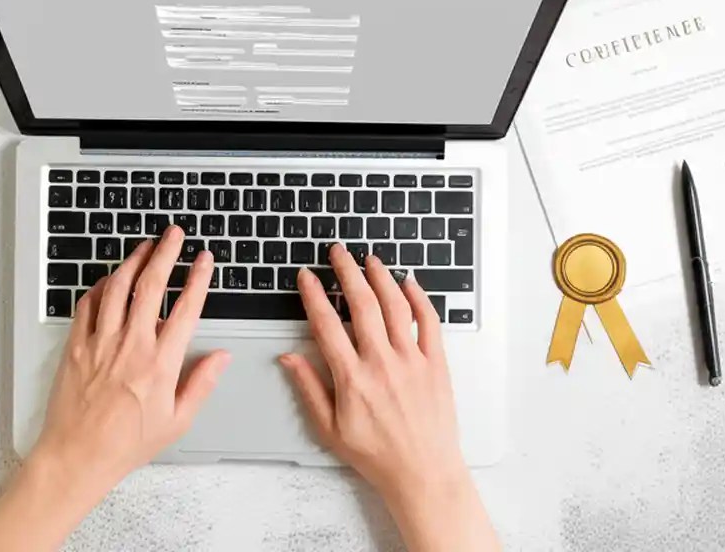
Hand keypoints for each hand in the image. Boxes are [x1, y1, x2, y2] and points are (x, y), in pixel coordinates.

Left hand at [0, 227, 227, 551]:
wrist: (77, 456)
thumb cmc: (126, 444)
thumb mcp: (177, 421)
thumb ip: (201, 384)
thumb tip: (221, 357)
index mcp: (160, 363)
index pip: (185, 308)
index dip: (198, 278)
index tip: (204, 260)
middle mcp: (130, 345)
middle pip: (150, 284)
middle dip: (166, 252)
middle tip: (174, 234)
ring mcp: (100, 342)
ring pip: (117, 286)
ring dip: (133, 261)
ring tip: (144, 247)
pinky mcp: (75, 346)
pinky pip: (87, 305)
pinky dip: (99, 287)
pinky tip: (108, 280)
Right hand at [280, 244, 497, 551]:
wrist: (422, 472)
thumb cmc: (376, 455)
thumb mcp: (329, 428)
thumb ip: (309, 388)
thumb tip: (288, 358)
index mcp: (352, 378)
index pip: (326, 324)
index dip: (314, 295)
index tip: (306, 276)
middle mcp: (382, 363)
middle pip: (362, 304)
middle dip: (346, 272)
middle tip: (337, 252)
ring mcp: (412, 360)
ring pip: (396, 305)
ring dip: (381, 277)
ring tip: (369, 259)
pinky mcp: (436, 363)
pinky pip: (429, 321)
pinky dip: (419, 297)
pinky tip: (409, 282)